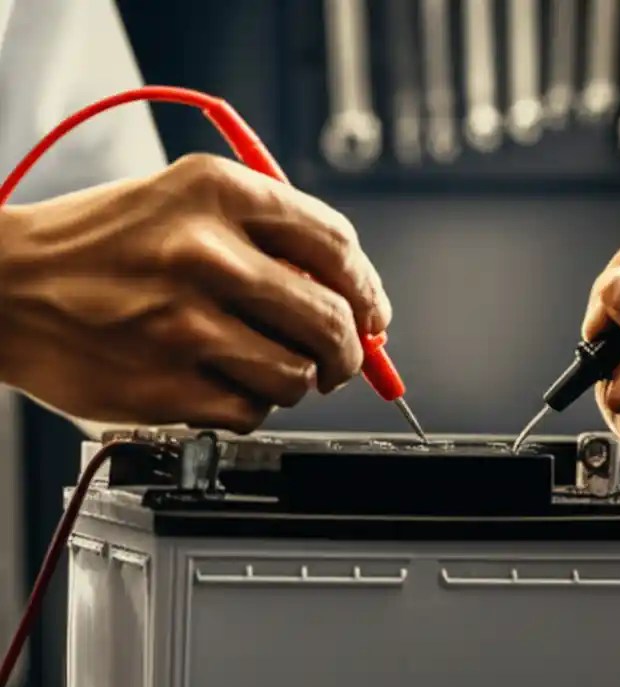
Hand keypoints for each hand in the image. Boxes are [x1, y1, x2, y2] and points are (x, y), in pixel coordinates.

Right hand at [0, 153, 389, 432]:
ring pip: (298, 374)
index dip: (367, 288)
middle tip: (341, 361)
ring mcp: (184, 322)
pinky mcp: (166, 383)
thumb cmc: (98, 245)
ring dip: (296, 381)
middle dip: (351, 351)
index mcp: (217, 191)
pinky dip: (249, 407)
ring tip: (262, 367)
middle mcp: (205, 252)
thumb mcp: (181, 202)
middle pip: (333, 319)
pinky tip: (218, 383)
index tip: (372, 314)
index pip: (336, 244)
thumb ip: (268, 236)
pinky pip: (252, 411)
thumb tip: (352, 297)